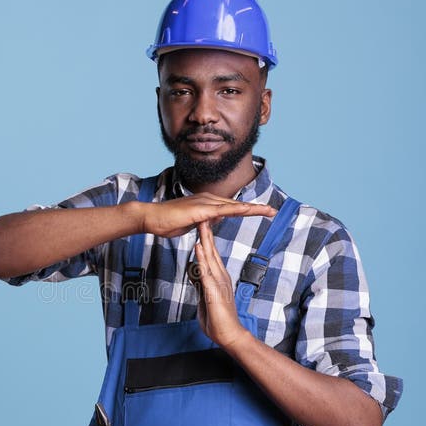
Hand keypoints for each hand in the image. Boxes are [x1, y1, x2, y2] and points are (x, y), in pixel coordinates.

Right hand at [141, 194, 275, 238]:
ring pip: (234, 206)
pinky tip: (248, 211)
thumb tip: (213, 221)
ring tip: (268, 211)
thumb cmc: (167, 222)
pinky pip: (222, 210)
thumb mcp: (191, 224)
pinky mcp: (200, 210)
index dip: (248, 210)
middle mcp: (208, 200)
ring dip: (253, 209)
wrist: (151, 218)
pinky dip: (237, 210)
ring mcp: (205, 203)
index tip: (263, 213)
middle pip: (238, 205)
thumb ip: (204, 222)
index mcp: (207, 204)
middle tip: (274, 211)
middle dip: (257, 208)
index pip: (232, 208)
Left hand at [190, 220, 246, 349]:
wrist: (230, 335)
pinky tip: (198, 248)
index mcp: (218, 277)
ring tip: (201, 223)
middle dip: (206, 232)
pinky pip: (207, 273)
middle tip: (202, 213)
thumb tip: (194, 271)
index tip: (200, 223)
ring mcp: (218, 283)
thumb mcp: (204, 297)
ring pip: (210, 258)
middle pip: (211, 250)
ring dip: (205, 240)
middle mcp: (220, 277)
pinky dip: (202, 259)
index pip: (210, 254)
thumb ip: (200, 283)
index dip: (205, 238)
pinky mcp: (215, 292)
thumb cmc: (218, 319)